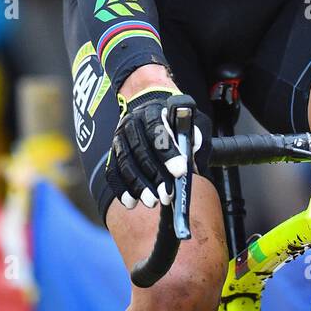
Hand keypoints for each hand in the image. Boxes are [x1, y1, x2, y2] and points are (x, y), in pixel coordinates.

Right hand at [106, 86, 211, 208]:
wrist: (151, 108)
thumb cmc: (177, 120)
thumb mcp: (193, 120)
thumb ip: (197, 139)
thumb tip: (194, 165)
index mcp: (153, 111)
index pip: (158, 131)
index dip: (169, 153)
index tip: (181, 172)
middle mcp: (132, 122)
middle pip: (140, 151)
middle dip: (154, 176)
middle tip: (167, 195)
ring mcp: (120, 137)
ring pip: (125, 164)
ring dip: (138, 186)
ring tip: (152, 202)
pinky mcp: (113, 151)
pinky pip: (113, 172)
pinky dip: (122, 189)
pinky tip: (131, 203)